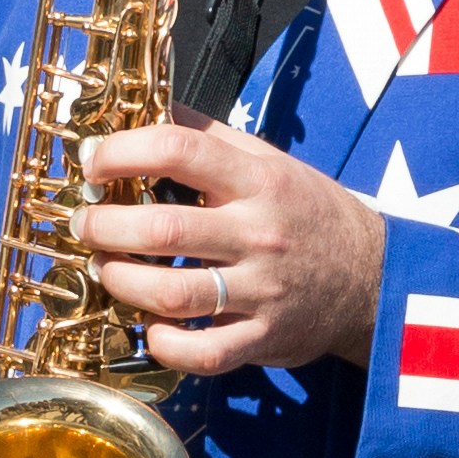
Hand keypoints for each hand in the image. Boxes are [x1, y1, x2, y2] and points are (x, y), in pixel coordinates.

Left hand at [73, 116, 386, 377]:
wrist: (373, 276)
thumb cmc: (305, 212)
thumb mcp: (269, 162)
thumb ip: (209, 137)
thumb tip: (146, 105)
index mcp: (257, 180)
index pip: (178, 150)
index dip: (121, 152)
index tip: (94, 163)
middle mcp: (259, 233)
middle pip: (163, 228)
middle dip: (105, 226)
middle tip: (85, 224)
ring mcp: (262, 290)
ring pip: (173, 293)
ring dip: (121, 281)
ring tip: (105, 268)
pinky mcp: (262, 338)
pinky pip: (203, 352)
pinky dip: (166, 344)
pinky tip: (150, 328)